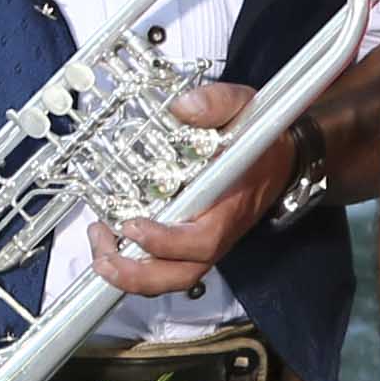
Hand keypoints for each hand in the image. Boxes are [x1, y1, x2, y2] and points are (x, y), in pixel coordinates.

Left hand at [97, 79, 274, 294]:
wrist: (279, 160)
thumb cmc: (259, 139)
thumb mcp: (243, 107)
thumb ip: (217, 103)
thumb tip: (184, 108)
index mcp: (231, 204)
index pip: (203, 239)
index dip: (166, 241)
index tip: (133, 225)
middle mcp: (217, 232)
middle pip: (183, 274)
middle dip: (139, 275)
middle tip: (104, 258)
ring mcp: (203, 242)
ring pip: (171, 277)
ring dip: (132, 275)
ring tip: (100, 252)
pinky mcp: (190, 243)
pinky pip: (164, 266)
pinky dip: (134, 264)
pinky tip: (110, 241)